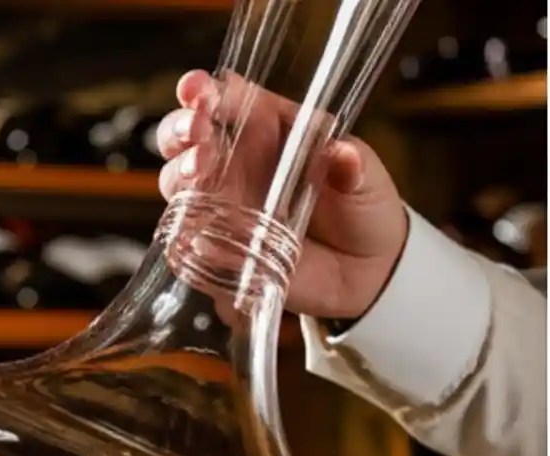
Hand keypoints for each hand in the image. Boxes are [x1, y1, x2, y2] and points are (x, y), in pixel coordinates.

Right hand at [156, 69, 409, 319]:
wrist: (370, 269)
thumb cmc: (365, 207)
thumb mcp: (366, 178)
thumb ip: (352, 164)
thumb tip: (343, 153)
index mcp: (268, 129)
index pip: (226, 99)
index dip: (206, 91)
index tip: (199, 92)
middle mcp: (238, 162)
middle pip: (185, 135)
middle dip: (180, 128)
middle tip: (196, 131)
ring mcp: (225, 204)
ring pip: (178, 180)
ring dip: (181, 171)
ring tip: (201, 170)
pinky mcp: (223, 247)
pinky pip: (189, 236)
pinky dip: (185, 228)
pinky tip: (196, 224)